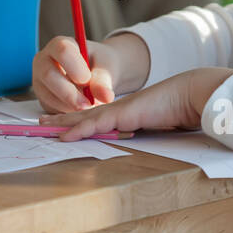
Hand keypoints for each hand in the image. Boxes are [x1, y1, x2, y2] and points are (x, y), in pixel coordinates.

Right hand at [32, 36, 119, 112]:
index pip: (62, 51)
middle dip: (69, 94)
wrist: (96, 73)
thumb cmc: (99, 64)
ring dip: (70, 106)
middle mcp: (44, 60)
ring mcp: (40, 80)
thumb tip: (106, 97)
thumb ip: (103, 79)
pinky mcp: (42, 98)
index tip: (87, 80)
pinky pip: (51, 108)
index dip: (75, 68)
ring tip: (90, 106)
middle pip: (49, 75)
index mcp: (60, 44)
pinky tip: (81, 109)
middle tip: (88, 104)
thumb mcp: (105, 67)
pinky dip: (68, 113)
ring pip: (48, 96)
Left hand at [38, 67, 232, 139]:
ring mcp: (118, 111)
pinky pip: (94, 125)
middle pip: (84, 115)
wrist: (190, 94)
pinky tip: (62, 137)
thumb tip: (157, 138)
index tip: (65, 125)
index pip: (98, 117)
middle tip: (42, 122)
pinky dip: (77, 131)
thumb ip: (154, 130)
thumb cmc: (182, 109)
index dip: (79, 120)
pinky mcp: (121, 115)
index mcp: (127, 113)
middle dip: (61, 119)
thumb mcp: (163, 124)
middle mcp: (119, 110)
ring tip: (42, 125)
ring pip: (83, 118)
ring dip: (61, 123)